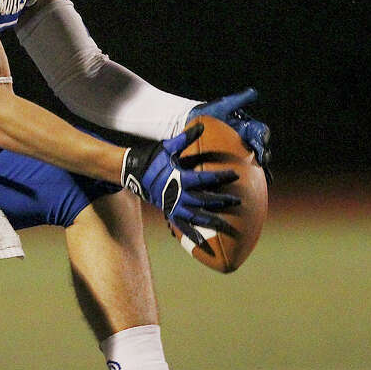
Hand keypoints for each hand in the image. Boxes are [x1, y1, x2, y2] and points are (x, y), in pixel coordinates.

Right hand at [121, 123, 240, 243]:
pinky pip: (182, 225)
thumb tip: (201, 125)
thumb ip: (185, 138)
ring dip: (212, 221)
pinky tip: (204, 245)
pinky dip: (193, 235)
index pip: (204, 178)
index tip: (234, 175)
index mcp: (179, 178)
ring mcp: (172, 205)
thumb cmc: (152, 158)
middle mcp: (177, 194)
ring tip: (227, 226)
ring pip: (195, 216)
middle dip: (221, 201)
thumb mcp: (168, 147)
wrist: (132, 172)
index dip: (220, 177)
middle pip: (203, 200)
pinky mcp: (168, 211)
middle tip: (238, 202)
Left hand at [189, 88, 272, 179]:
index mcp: (247, 127)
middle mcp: (246, 140)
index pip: (260, 132)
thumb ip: (238, 100)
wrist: (188, 126)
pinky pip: (243, 173)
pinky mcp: (230, 163)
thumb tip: (254, 92)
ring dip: (262, 171)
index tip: (259, 142)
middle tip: (261, 160)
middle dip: (264, 155)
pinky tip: (250, 190)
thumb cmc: (206, 114)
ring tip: (265, 178)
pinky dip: (249, 180)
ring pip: (256, 163)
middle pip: (261, 149)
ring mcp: (239, 153)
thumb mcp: (222, 106)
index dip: (262, 137)